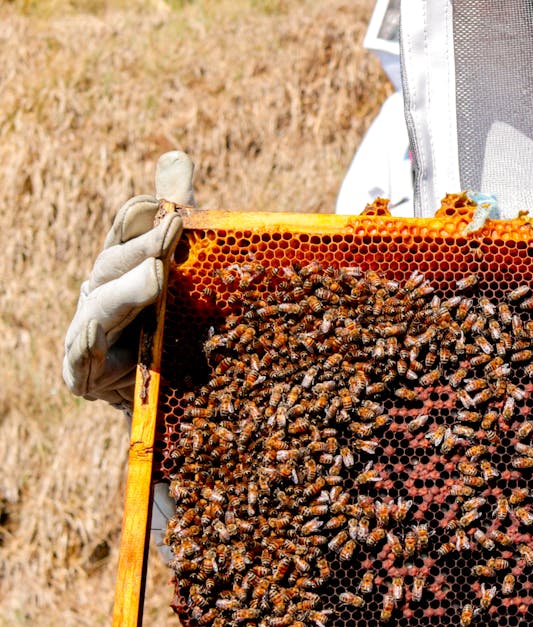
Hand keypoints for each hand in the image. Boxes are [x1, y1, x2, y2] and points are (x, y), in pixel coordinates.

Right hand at [62, 151, 193, 408]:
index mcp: (121, 268)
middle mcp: (99, 295)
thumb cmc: (172, 328)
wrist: (165, 399)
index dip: (144, 217)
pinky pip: (85, 358)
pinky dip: (91, 345)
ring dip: (128, 289)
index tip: (169, 205)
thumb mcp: (184, 274)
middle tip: (173, 227)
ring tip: (156, 273)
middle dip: (143, 245)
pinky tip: (99, 338)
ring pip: (103, 306)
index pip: (128, 233)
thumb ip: (176, 217)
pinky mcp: (83, 374)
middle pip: (116, 263)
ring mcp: (86, 333)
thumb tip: (174, 157)